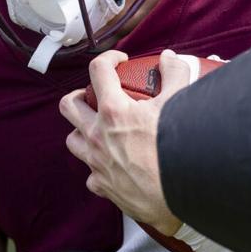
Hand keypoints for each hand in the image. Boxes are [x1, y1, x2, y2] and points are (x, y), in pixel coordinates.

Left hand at [59, 49, 192, 234]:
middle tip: (96, 96)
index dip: (108, 59)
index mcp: (114, 111)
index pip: (98, 70)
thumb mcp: (179, 103)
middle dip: (79, 95)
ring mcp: (96, 162)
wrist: (181, 193)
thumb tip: (169, 58)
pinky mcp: (103, 186)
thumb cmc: (178, 149)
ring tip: (98, 128)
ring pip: (72, 139)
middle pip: (69, 105)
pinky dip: (97, 167)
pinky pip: (90, 174)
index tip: (119, 62)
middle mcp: (98, 135)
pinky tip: (112, 164)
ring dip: (81, 130)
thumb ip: (174, 74)